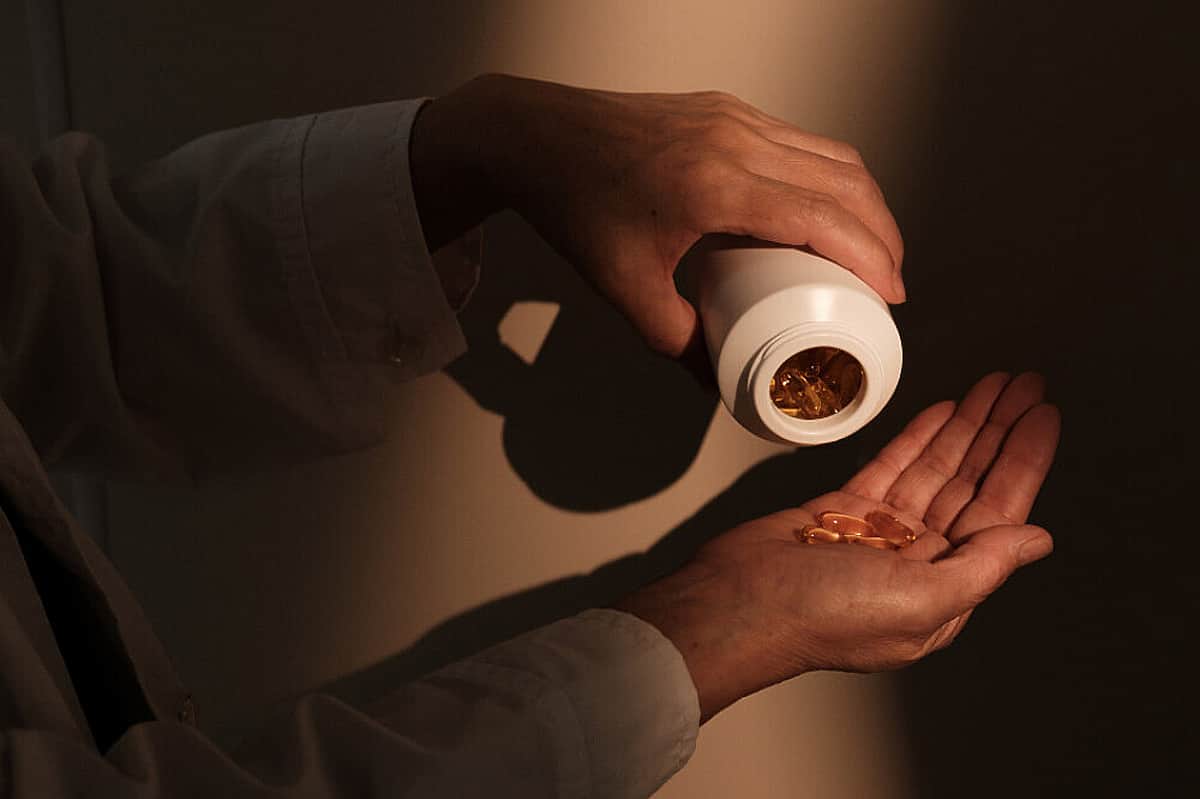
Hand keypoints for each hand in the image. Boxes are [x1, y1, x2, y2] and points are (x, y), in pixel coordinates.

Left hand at [410, 74, 903, 357]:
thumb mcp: (624, 290)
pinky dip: (831, 178)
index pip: (821, 217)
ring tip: (870, 252)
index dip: (870, 257)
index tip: (891, 296)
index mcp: (713, 187)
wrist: (536, 138)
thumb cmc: (575, 209)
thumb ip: (677, 343)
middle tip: (888, 284)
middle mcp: (735, 141)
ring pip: (832, 154)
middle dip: (883, 235)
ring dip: (864, 203)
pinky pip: (802, 141)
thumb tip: (721, 381)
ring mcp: (734, 118)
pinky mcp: (727, 110)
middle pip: (845, 182)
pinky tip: (827, 212)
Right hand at [617, 372, 1059, 720]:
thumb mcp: (919, 602)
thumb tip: (1037, 540)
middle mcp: (917, 561)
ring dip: (967, 425)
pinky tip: (944, 412)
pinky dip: (919, 436)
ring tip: (994, 386)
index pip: (997, 515)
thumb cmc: (820, 616)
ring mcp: (879, 532)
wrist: (739, 602)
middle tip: (1026, 385)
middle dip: (1001, 432)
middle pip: (971, 483)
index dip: (1023, 462)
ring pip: (936, 468)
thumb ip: (982, 567)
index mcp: (943, 591)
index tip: (1042, 417)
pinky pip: (893, 466)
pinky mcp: (844, 509)